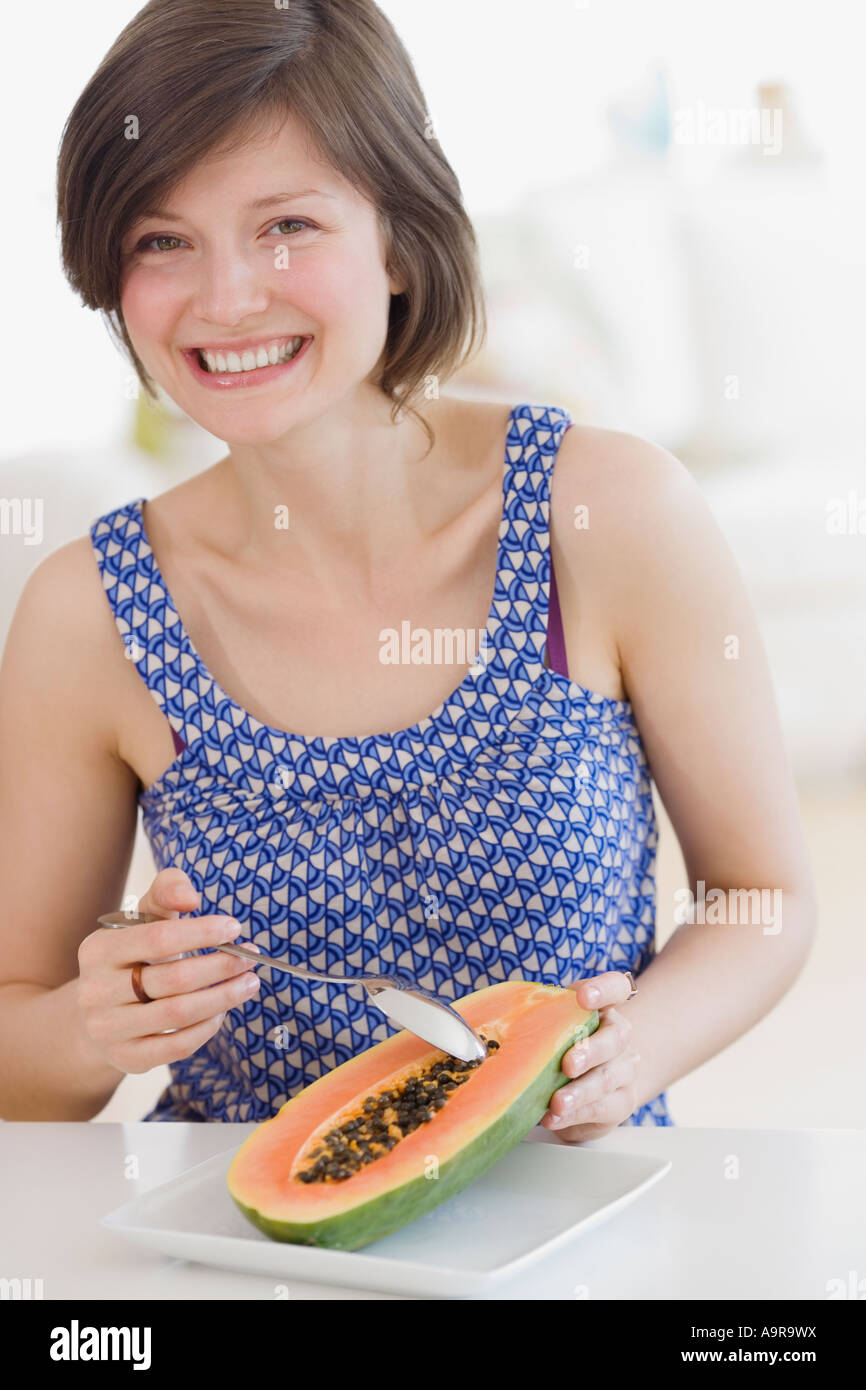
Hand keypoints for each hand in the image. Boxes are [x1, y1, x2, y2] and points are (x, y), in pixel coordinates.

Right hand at [76, 867, 260, 1074]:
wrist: (100, 1012)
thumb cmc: (133, 957)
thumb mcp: (143, 919)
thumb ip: (166, 892)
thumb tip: (190, 897)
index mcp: (98, 949)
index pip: (158, 937)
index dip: (202, 932)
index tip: (234, 928)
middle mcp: (95, 991)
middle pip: (173, 978)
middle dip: (221, 966)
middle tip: (250, 957)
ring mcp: (107, 1029)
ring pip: (178, 1013)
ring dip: (223, 997)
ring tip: (249, 983)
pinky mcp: (126, 1057)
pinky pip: (177, 1045)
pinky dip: (207, 1028)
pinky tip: (223, 1011)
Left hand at [538, 970, 640, 1141]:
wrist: (601, 1078)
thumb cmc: (564, 1044)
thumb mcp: (552, 1024)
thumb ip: (535, 1017)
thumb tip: (480, 1024)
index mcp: (603, 1007)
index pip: (616, 987)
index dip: (604, 989)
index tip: (583, 997)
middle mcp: (618, 1036)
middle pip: (616, 1037)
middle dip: (590, 1051)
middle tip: (568, 1064)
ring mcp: (623, 1070)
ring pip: (608, 1078)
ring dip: (581, 1092)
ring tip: (557, 1103)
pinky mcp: (619, 1103)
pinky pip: (601, 1110)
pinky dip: (575, 1116)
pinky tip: (554, 1118)